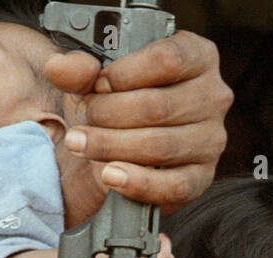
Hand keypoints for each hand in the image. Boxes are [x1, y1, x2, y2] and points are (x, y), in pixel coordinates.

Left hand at [46, 30, 231, 214]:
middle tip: (83, 116)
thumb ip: (78, 69)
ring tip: (81, 144)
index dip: (124, 74)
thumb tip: (59, 68)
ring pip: (162, 146)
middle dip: (110, 113)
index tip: (97, 85)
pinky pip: (174, 186)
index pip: (167, 60)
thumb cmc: (118, 101)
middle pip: (159, 106)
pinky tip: (109, 176)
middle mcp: (213, 96)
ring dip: (113, 147)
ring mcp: (212, 139)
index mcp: (197, 56)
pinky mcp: (202, 178)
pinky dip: (138, 183)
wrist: (122, 144)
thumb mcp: (97, 78)